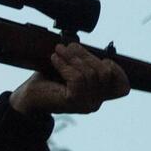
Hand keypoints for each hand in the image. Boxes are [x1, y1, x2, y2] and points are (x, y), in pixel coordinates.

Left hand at [10, 41, 131, 116]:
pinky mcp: (73, 102)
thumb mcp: (70, 68)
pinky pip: (77, 78)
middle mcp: (96, 103)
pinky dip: (65, 65)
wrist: (28, 97)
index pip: (122, 87)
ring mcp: (86, 105)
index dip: (118, 70)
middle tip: (69, 46)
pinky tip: (54, 59)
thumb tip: (79, 45)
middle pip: (105, 73)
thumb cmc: (49, 81)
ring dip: (73, 58)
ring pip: (90, 74)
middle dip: (87, 56)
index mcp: (98, 96)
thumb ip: (82, 61)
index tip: (103, 58)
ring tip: (59, 50)